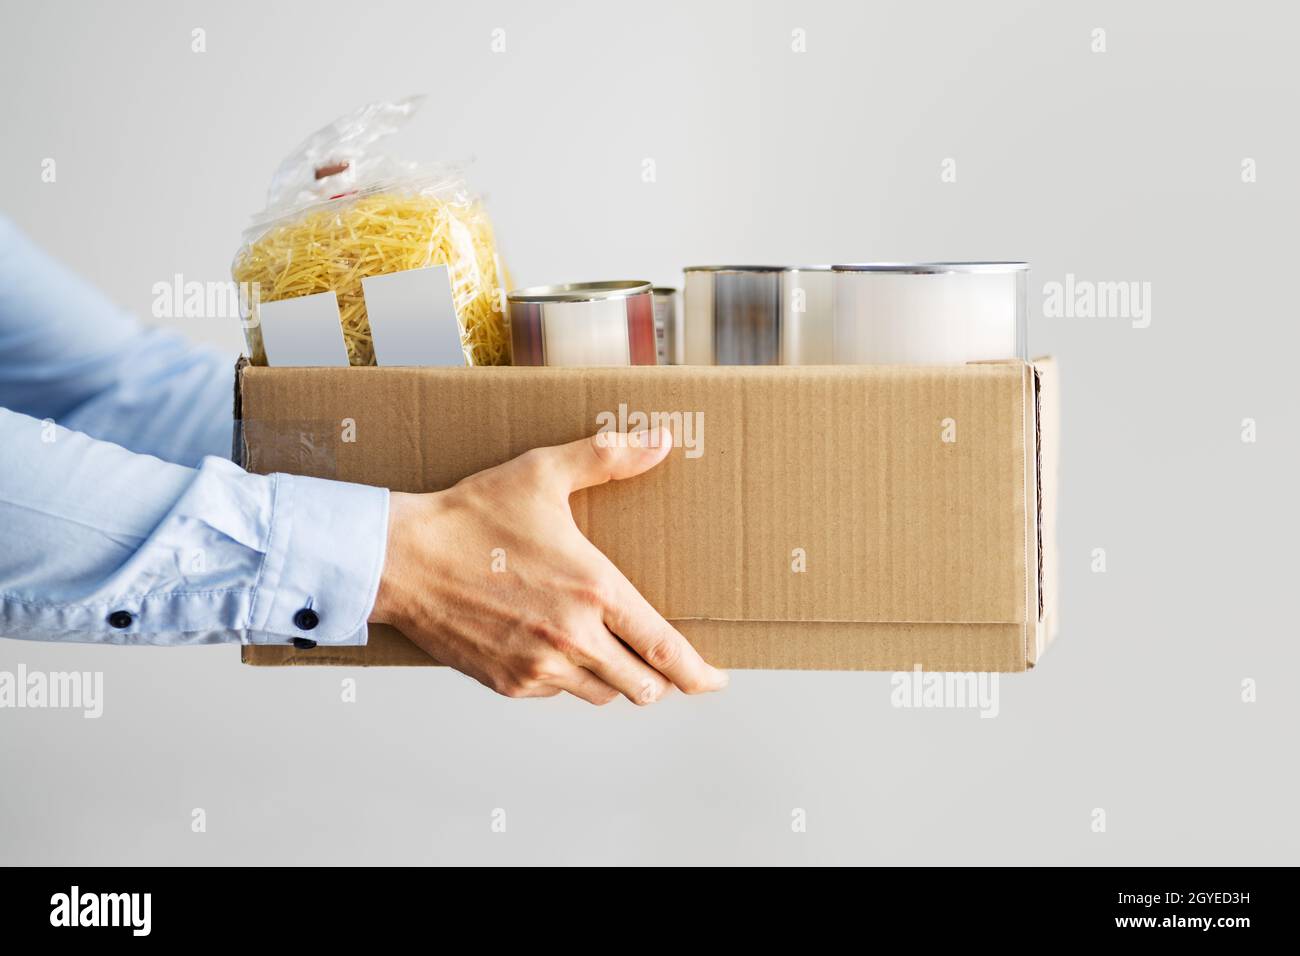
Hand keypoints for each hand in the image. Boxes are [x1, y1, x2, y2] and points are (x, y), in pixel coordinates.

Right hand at [368, 427, 728, 704]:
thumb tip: (660, 441)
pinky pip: (556, 693)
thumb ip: (607, 458)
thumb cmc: (471, 515)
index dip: (699, 673)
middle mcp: (573, 638)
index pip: (665, 649)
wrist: (401, 558)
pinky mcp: (508, 683)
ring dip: (614, 680)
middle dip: (659, 679)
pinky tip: (553, 647)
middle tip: (660, 663)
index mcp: (594, 590)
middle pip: (643, 687)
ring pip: (602, 694)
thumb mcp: (542, 474)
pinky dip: (566, 679)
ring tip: (608, 651)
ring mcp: (539, 667)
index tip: (715, 680)